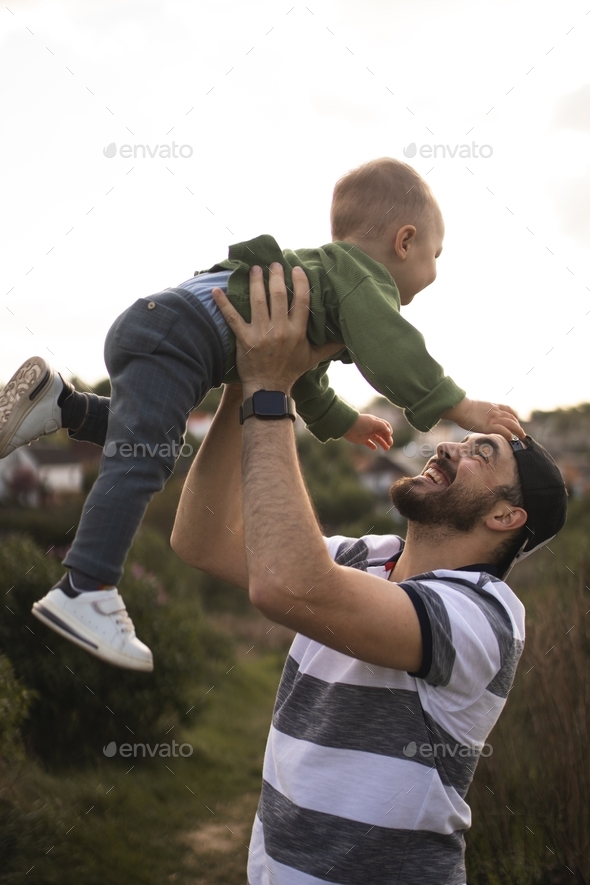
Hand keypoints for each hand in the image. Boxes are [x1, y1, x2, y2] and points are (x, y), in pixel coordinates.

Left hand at [211, 264, 341, 393]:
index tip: (296, 268)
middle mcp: (280, 330)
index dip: (299, 281)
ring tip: (254, 269)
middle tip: (273, 264)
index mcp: (298, 332)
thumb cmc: (291, 371)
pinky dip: (224, 303)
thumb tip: (348, 339)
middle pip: (278, 295)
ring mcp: (261, 334)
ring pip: (257, 301)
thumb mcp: (313, 359)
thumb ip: (330, 346)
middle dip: (276, 276)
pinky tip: (216, 290)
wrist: (269, 389)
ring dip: (255, 282)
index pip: (301, 300)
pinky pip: (232, 317)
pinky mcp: (244, 339)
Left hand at [343, 414, 393, 450]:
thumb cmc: (361, 423)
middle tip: (390, 444)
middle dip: (387, 439)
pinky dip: (372, 446)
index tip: (389, 435)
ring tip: (387, 449)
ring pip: (378, 439)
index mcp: (376, 422)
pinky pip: (369, 443)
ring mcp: (368, 434)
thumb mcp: (373, 422)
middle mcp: (373, 428)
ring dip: (383, 443)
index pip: (385, 426)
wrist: (348, 426)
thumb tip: (389, 432)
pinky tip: (375, 448)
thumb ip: (382, 426)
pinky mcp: (363, 440)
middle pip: (383, 433)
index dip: (389, 430)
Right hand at [442, 397, 525, 440]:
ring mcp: (494, 418)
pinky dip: (509, 434)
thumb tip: (479, 417)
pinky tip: (511, 438)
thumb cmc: (463, 409)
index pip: (509, 410)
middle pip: (512, 417)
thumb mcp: (476, 408)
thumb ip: (482, 413)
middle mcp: (496, 412)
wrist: (461, 408)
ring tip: (522, 436)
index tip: (516, 422)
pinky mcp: (490, 426)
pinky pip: (504, 430)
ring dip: (518, 430)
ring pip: (511, 424)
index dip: (514, 416)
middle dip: (518, 425)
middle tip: (521, 432)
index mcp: (493, 406)